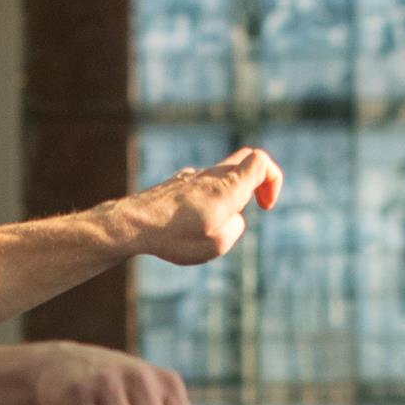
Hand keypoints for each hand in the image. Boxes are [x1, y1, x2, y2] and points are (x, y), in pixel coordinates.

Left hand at [119, 148, 281, 265]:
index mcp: (228, 187)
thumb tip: (231, 217)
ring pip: (221, 174)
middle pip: (245, 159)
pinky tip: (191, 223)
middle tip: (249, 206)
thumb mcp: (218, 244)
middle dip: (256, 182)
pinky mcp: (176, 184)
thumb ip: (235, 227)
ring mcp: (192, 177)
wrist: (132, 224)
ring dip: (229, 194)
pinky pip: (201, 184)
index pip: (261, 160)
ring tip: (212, 225)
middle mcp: (211, 175)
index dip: (273, 180)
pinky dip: (208, 199)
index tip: (264, 206)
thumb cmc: (175, 236)